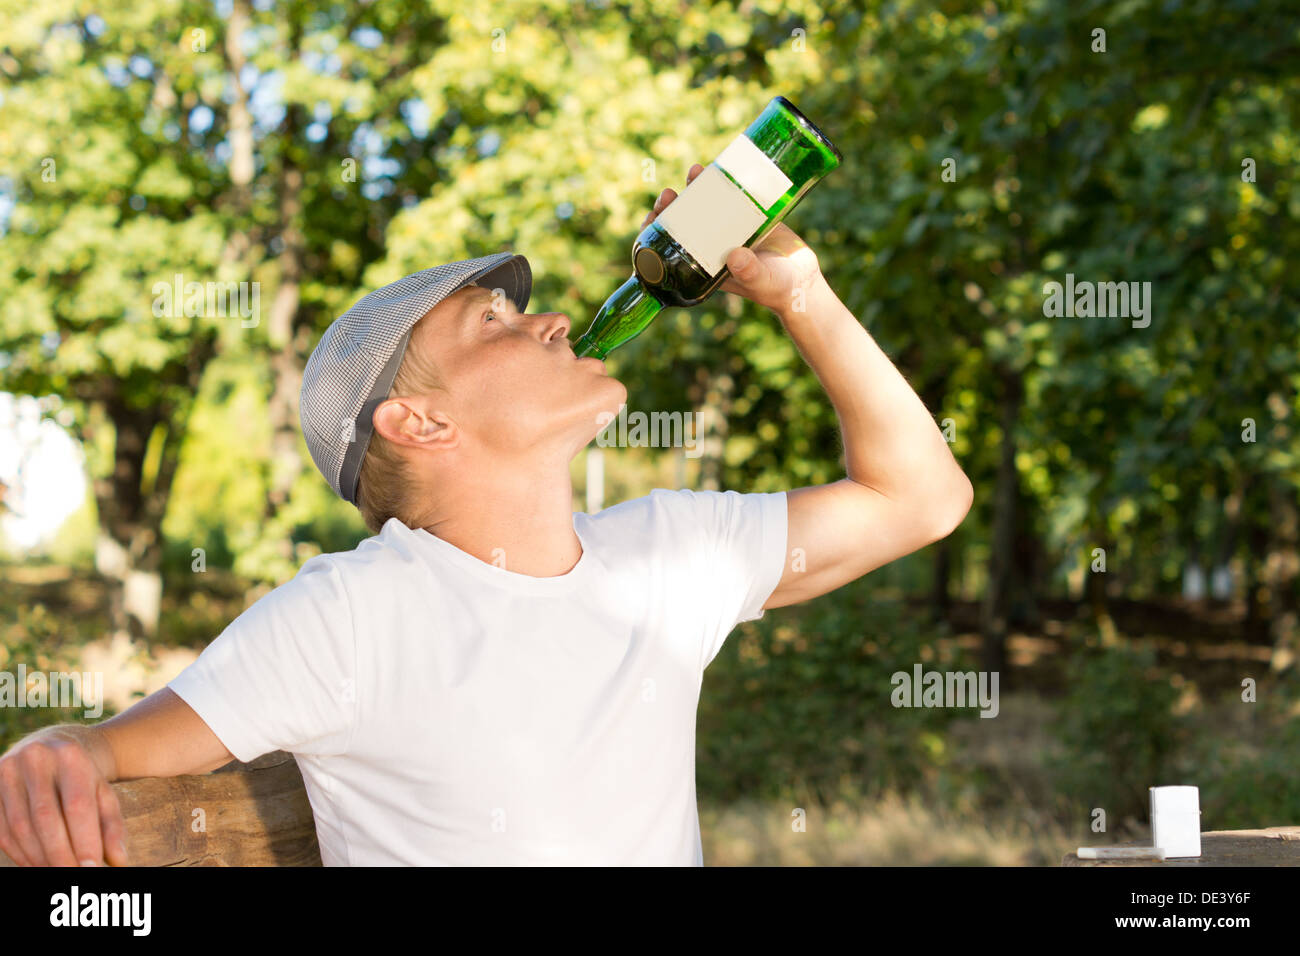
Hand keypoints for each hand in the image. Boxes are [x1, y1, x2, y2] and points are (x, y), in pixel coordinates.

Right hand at [0, 728, 128, 865]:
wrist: (52, 748)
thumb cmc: (84, 778)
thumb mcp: (104, 794)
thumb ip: (112, 826)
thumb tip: (119, 860)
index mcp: (71, 756)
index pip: (76, 805)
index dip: (84, 839)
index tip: (92, 867)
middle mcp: (36, 759)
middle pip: (45, 818)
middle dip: (59, 854)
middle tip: (72, 875)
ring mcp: (8, 771)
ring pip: (20, 826)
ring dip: (38, 857)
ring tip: (56, 872)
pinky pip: (1, 830)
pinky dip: (18, 853)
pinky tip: (36, 864)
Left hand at [641, 162, 826, 314]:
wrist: (802, 278)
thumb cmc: (777, 288)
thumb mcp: (762, 281)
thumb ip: (750, 272)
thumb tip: (735, 256)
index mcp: (705, 263)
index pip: (671, 248)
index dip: (656, 232)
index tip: (652, 217)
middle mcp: (712, 243)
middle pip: (683, 221)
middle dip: (671, 206)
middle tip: (669, 194)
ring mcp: (729, 228)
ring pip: (704, 203)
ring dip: (694, 186)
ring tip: (694, 171)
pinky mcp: (748, 214)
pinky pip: (731, 194)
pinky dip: (722, 179)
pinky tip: (717, 165)